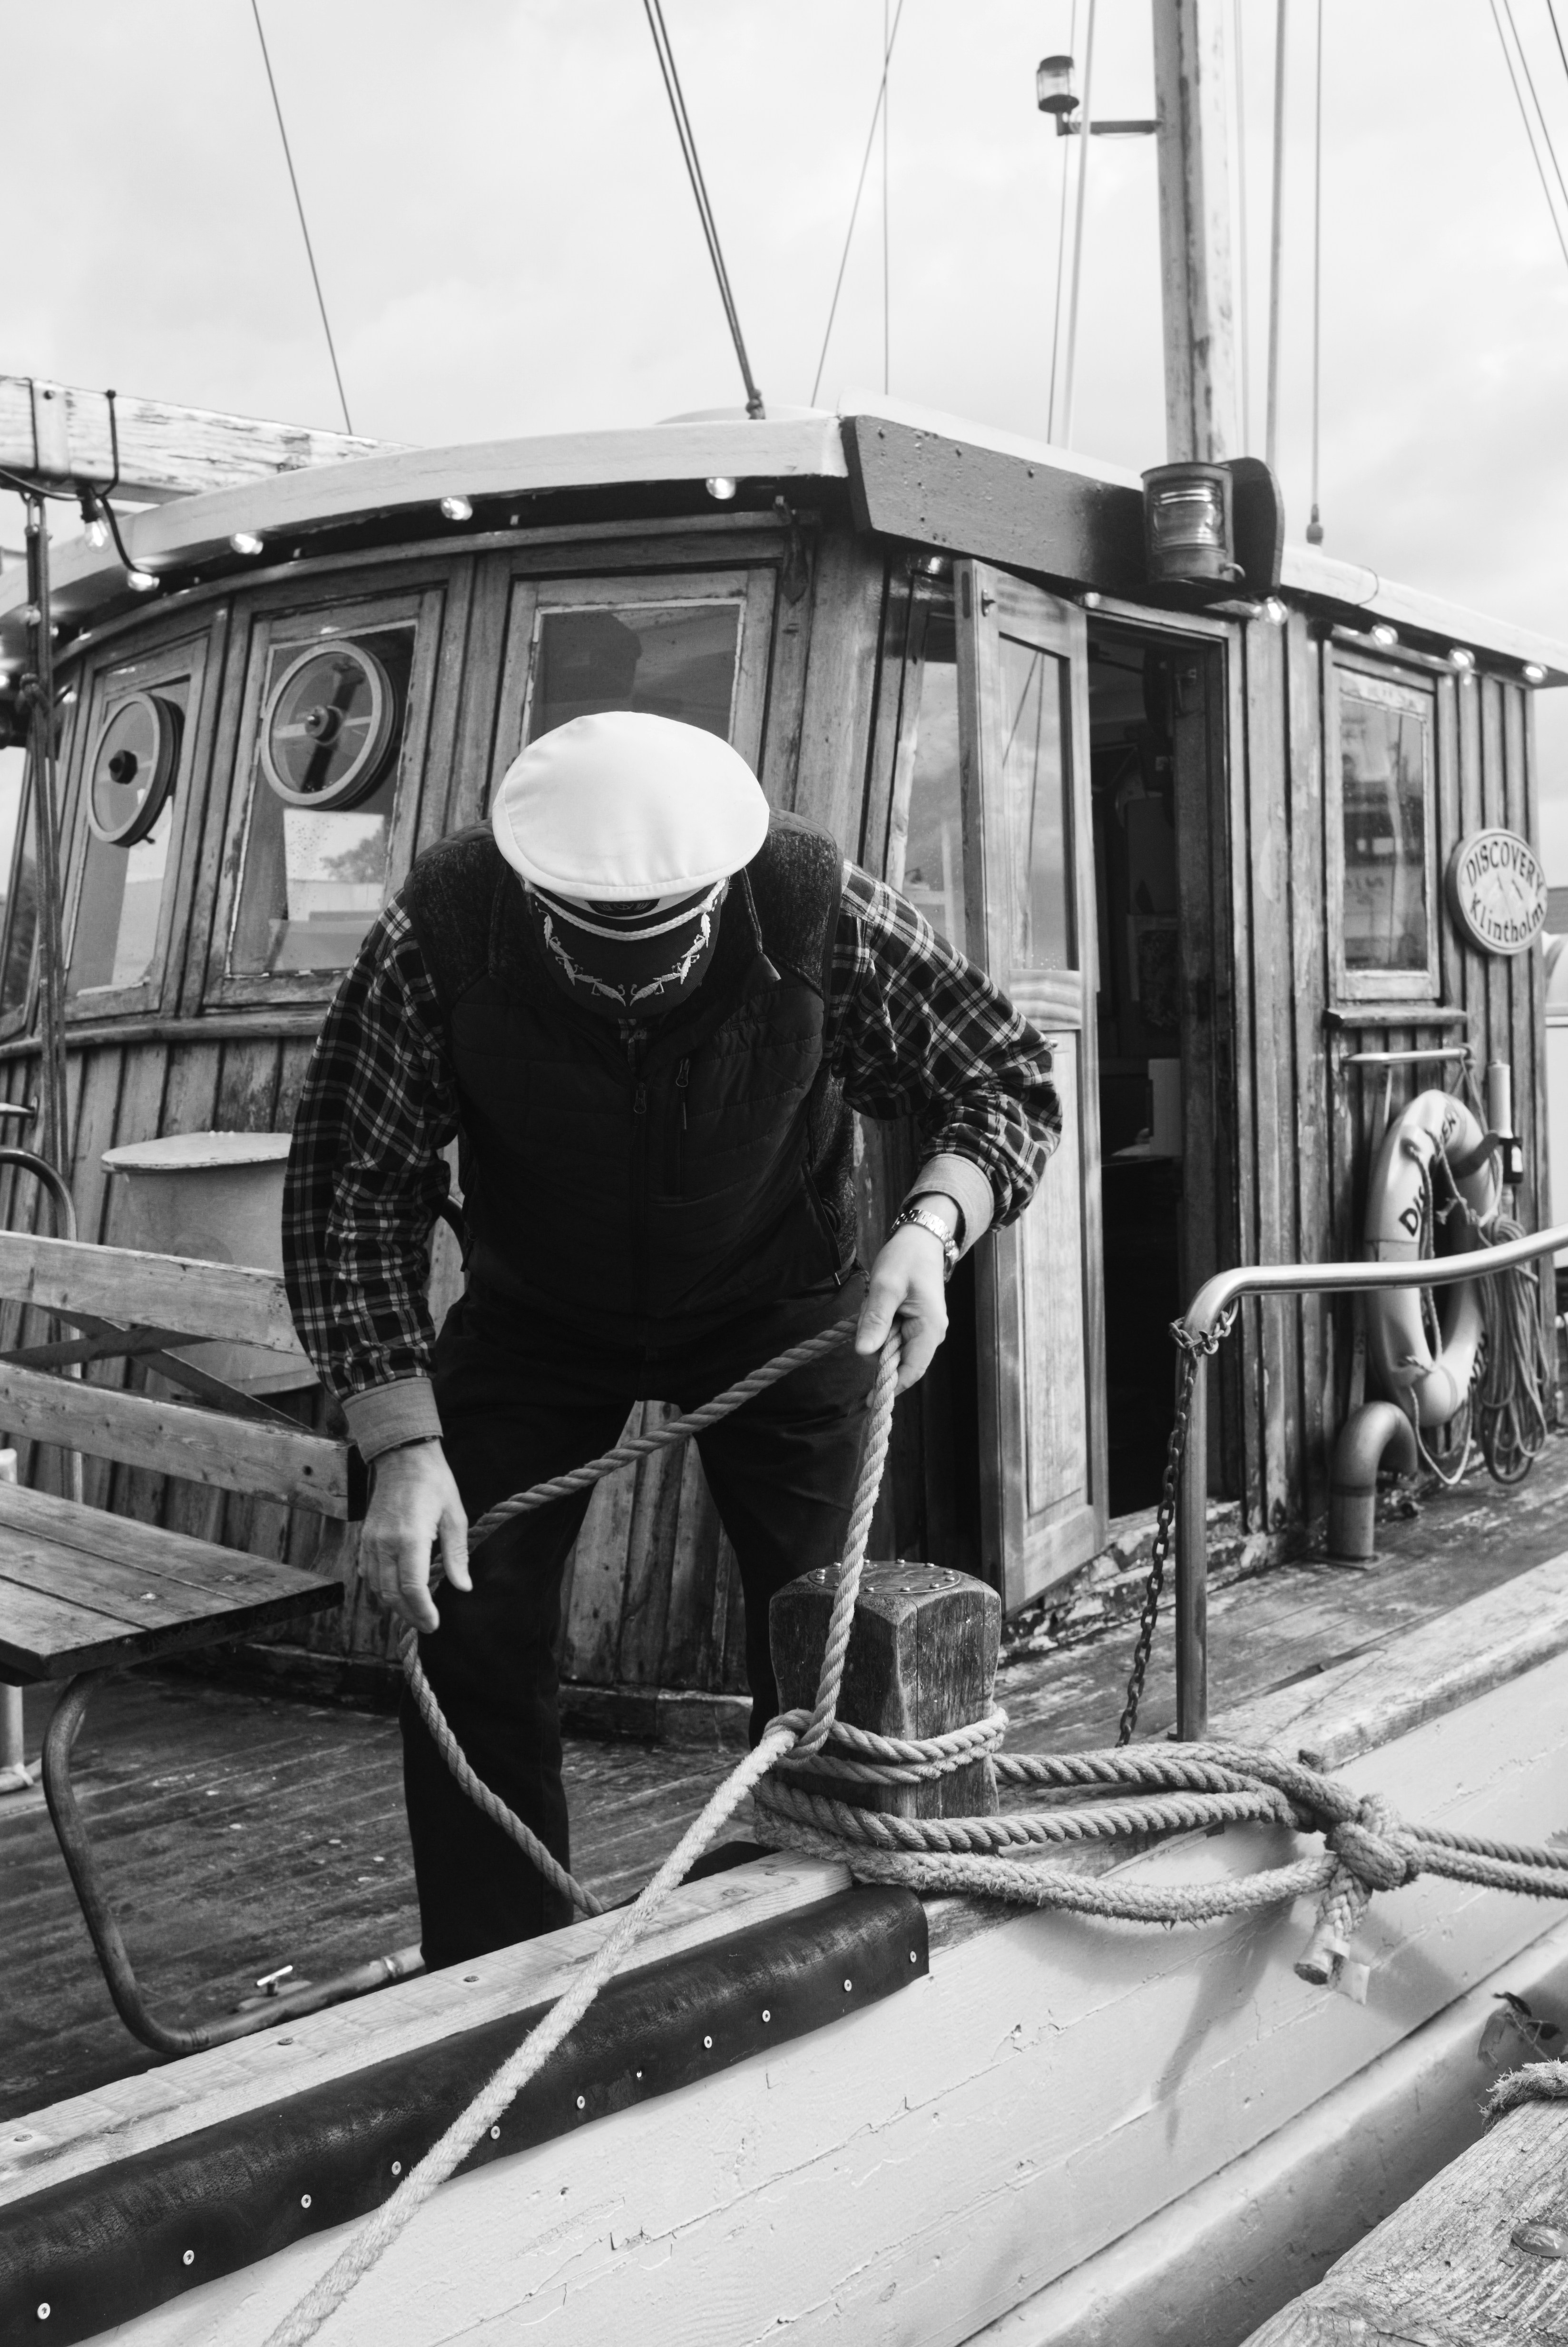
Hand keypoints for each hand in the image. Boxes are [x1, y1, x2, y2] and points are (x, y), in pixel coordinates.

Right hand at [359, 1440, 469, 1634]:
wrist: (403, 1457)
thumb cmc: (434, 1483)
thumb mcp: (454, 1516)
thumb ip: (456, 1554)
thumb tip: (463, 1586)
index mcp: (410, 1537)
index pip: (412, 1587)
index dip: (423, 1611)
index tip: (434, 1623)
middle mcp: (385, 1543)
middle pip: (391, 1594)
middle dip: (409, 1615)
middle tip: (427, 1625)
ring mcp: (370, 1541)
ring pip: (376, 1587)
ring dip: (395, 1604)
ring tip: (415, 1611)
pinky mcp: (364, 1538)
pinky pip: (367, 1573)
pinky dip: (380, 1587)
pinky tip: (396, 1591)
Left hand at [856, 1220, 952, 1392]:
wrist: (921, 1239)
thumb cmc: (905, 1258)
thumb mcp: (885, 1286)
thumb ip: (875, 1320)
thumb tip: (864, 1352)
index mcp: (930, 1328)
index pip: (912, 1371)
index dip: (890, 1386)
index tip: (867, 1398)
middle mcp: (932, 1334)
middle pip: (901, 1362)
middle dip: (878, 1350)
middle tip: (867, 1317)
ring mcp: (924, 1330)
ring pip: (895, 1350)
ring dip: (878, 1336)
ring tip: (874, 1304)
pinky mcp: (915, 1324)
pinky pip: (894, 1338)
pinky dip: (881, 1329)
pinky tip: (877, 1307)